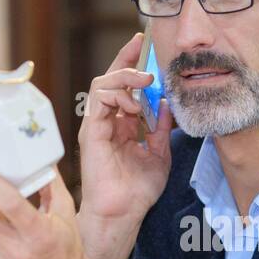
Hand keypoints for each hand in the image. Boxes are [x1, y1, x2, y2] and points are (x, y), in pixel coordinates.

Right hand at [77, 32, 175, 258]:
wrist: (123, 213)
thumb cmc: (137, 191)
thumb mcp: (159, 154)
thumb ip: (161, 129)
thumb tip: (168, 104)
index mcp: (121, 125)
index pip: (124, 87)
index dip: (132, 64)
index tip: (145, 45)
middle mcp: (106, 122)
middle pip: (110, 79)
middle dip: (126, 59)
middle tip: (144, 50)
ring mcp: (96, 126)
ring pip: (102, 84)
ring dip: (124, 77)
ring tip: (145, 81)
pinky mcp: (90, 132)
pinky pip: (98, 101)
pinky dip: (116, 96)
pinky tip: (134, 104)